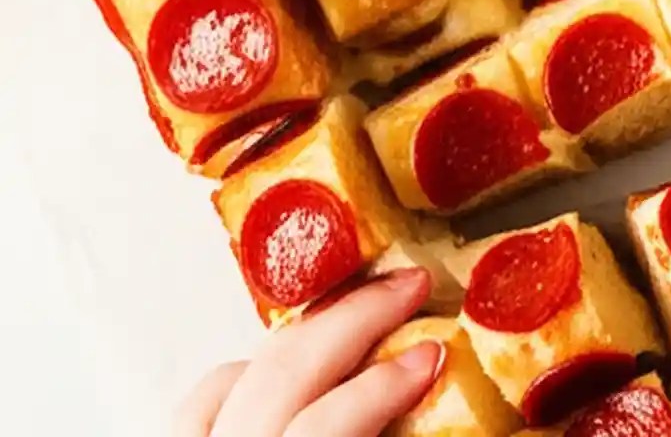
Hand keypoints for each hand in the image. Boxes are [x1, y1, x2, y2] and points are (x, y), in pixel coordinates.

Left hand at [175, 268, 441, 436]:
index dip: (384, 385)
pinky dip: (245, 374)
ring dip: (302, 338)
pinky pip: (199, 404)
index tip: (430, 354)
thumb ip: (393, 436)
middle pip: (281, 374)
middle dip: (354, 319)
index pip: (326, 424)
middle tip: (409, 288)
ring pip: (232, 376)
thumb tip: (432, 377)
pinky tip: (287, 366)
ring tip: (355, 316)